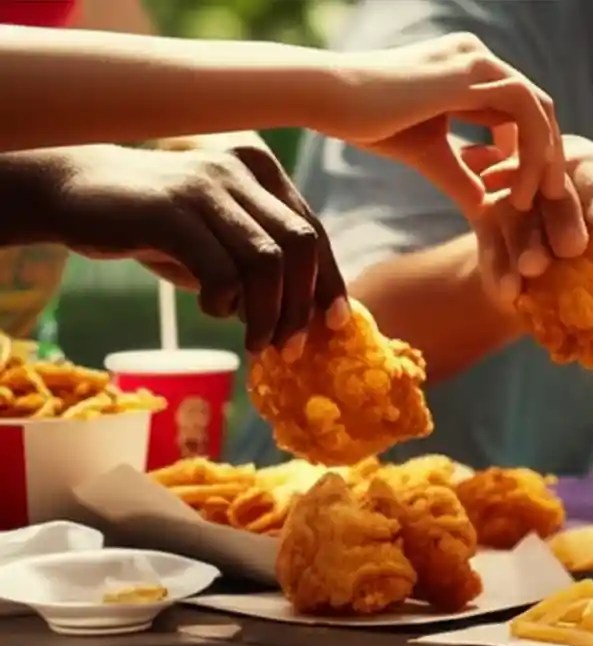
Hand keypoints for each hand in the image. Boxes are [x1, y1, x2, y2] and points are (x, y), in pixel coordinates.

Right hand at [31, 143, 346, 355]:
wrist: (75, 193)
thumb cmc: (158, 226)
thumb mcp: (218, 240)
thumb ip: (259, 264)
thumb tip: (308, 317)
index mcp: (261, 171)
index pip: (312, 230)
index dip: (330, 280)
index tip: (336, 322)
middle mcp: (241, 170)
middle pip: (300, 245)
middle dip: (302, 303)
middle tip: (293, 346)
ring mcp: (206, 186)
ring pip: (266, 261)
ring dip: (268, 312)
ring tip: (257, 343)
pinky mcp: (171, 210)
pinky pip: (220, 269)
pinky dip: (224, 301)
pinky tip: (212, 309)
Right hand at [320, 33, 565, 215]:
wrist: (329, 98)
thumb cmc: (365, 122)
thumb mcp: (426, 153)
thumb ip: (460, 174)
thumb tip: (484, 207)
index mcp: (467, 69)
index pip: (520, 109)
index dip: (529, 152)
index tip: (523, 195)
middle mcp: (477, 57)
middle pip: (538, 106)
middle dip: (549, 156)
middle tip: (550, 201)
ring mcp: (476, 59)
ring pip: (539, 107)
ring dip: (545, 158)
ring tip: (535, 201)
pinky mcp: (471, 70)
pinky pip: (526, 110)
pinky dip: (533, 151)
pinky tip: (517, 190)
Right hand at [464, 135, 592, 308]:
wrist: (528, 279)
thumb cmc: (576, 257)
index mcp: (579, 167)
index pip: (590, 170)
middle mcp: (541, 170)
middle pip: (552, 189)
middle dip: (562, 218)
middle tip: (571, 249)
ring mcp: (506, 191)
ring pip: (516, 213)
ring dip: (525, 243)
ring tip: (534, 270)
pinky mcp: (480, 217)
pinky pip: (490, 241)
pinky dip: (499, 267)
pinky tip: (509, 291)